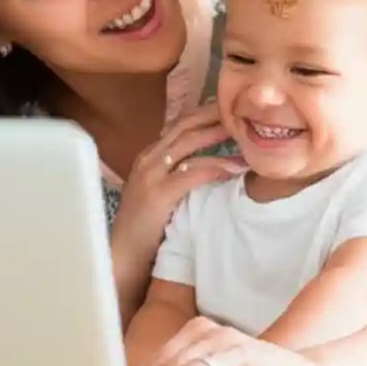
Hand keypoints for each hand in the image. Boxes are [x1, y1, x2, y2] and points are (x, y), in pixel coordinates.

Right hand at [110, 104, 246, 284]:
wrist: (123, 256)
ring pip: (188, 144)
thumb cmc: (145, 229)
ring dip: (217, 137)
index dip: (203, 115)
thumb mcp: (159, 194)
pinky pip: (191, 173)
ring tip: (244, 135)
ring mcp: (150, 175)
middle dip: (213, 116)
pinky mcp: (158, 194)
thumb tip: (207, 165)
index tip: (228, 109)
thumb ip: (176, 176)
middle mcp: (147, 159)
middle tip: (240, 111)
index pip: (177, 126)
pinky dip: (214, 167)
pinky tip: (233, 168)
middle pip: (184, 127)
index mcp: (147, 157)